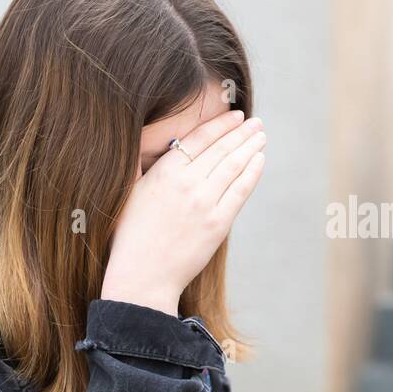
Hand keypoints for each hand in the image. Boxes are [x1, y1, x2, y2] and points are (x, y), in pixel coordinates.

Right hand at [101, 110, 266, 314]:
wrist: (142, 275)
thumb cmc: (132, 236)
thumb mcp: (132, 192)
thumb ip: (149, 168)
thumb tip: (160, 147)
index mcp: (164, 172)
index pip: (199, 138)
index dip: (221, 125)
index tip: (235, 116)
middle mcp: (187, 183)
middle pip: (221, 149)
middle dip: (242, 132)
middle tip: (256, 123)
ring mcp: (205, 203)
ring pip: (234, 166)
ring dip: (251, 147)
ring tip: (260, 137)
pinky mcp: (218, 223)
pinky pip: (240, 190)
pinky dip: (252, 172)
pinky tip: (259, 160)